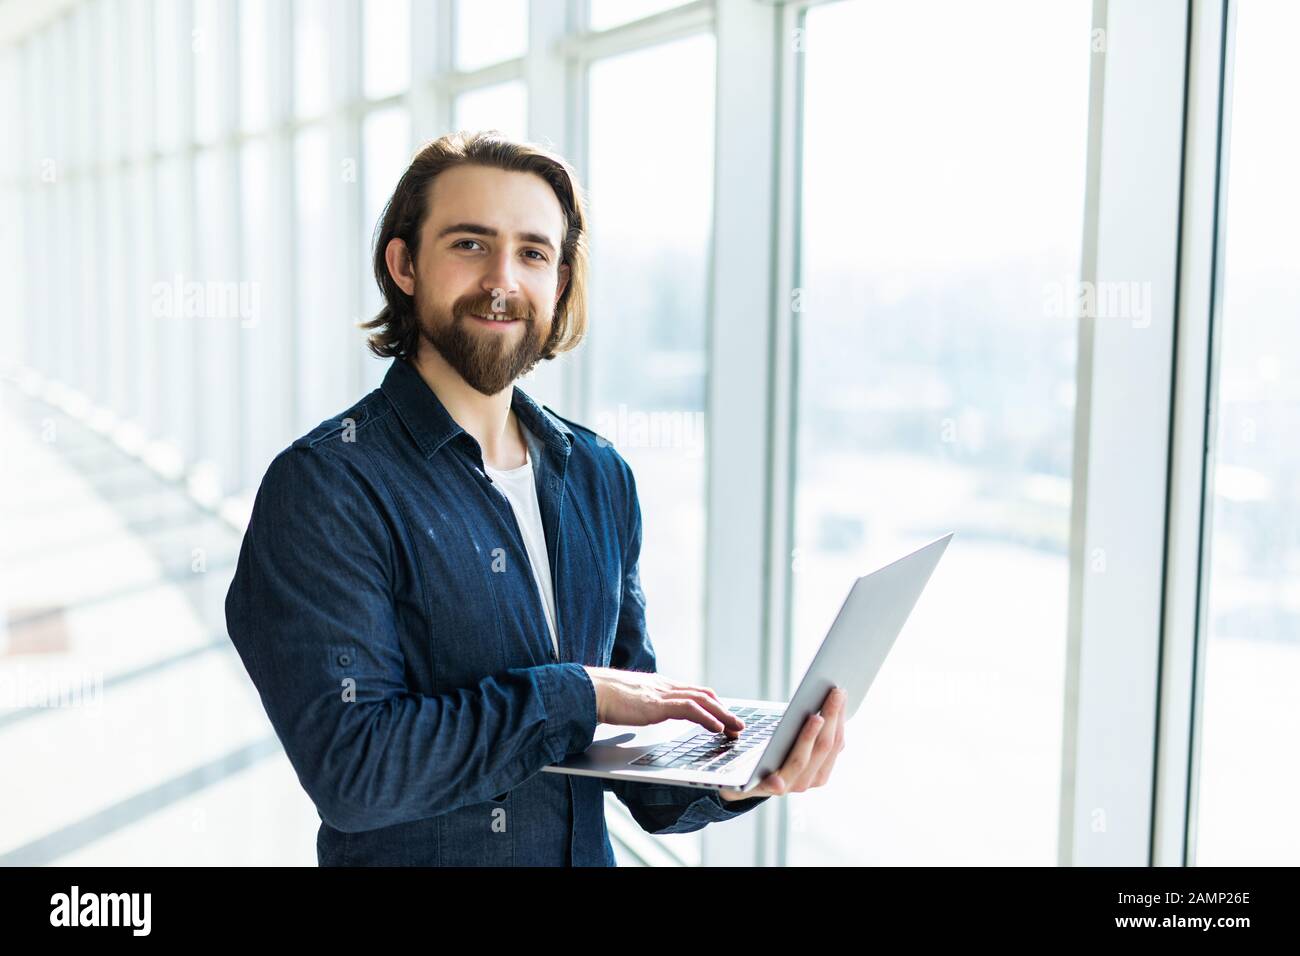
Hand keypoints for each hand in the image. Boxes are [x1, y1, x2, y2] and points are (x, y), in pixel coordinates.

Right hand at [583, 665, 745, 737]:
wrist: (588, 691)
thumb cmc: (602, 699)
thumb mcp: (628, 703)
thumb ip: (639, 706)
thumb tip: (639, 713)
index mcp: (658, 686)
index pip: (692, 691)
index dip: (711, 703)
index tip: (724, 715)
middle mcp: (664, 686)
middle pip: (703, 695)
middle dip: (723, 710)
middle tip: (738, 724)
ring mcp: (662, 693)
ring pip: (702, 700)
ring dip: (723, 715)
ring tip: (736, 728)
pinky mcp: (657, 703)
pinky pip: (690, 709)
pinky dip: (707, 718)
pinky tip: (717, 728)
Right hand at [718, 687, 845, 801]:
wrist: (755, 786)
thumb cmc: (745, 773)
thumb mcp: (742, 776)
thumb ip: (757, 778)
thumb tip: (777, 784)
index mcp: (779, 784)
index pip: (798, 758)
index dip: (808, 737)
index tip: (816, 717)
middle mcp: (801, 783)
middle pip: (821, 748)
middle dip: (829, 717)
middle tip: (834, 693)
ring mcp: (815, 779)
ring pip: (834, 746)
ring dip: (838, 718)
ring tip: (839, 693)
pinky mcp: (823, 771)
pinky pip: (837, 747)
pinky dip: (839, 725)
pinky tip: (839, 707)